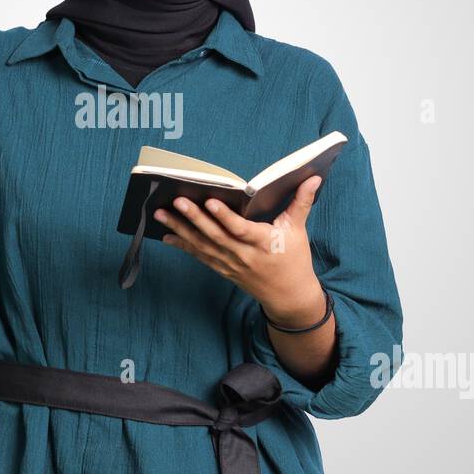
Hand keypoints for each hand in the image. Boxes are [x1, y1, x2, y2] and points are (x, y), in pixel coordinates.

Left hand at [153, 176, 327, 324]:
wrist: (288, 296)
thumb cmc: (294, 259)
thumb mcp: (298, 230)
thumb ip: (301, 202)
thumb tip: (313, 178)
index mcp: (262, 242)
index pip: (240, 228)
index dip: (225, 216)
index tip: (210, 201)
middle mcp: (242, 254)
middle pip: (214, 235)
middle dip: (193, 218)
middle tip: (175, 201)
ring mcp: (230, 263)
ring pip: (201, 245)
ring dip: (180, 229)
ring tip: (160, 214)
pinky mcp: (223, 269)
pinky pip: (199, 256)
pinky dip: (182, 245)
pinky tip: (166, 235)